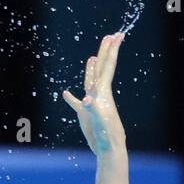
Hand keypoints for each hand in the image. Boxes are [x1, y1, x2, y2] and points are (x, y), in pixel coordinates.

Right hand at [61, 32, 127, 155]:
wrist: (108, 149)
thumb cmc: (107, 136)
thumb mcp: (100, 121)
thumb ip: (92, 109)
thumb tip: (85, 100)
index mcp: (103, 92)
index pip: (108, 66)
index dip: (112, 50)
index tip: (118, 35)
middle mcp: (98, 94)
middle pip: (102, 67)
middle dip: (106, 51)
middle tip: (111, 35)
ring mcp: (91, 103)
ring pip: (91, 81)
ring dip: (91, 69)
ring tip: (93, 57)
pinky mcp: (85, 115)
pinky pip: (76, 103)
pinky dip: (71, 98)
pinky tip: (66, 94)